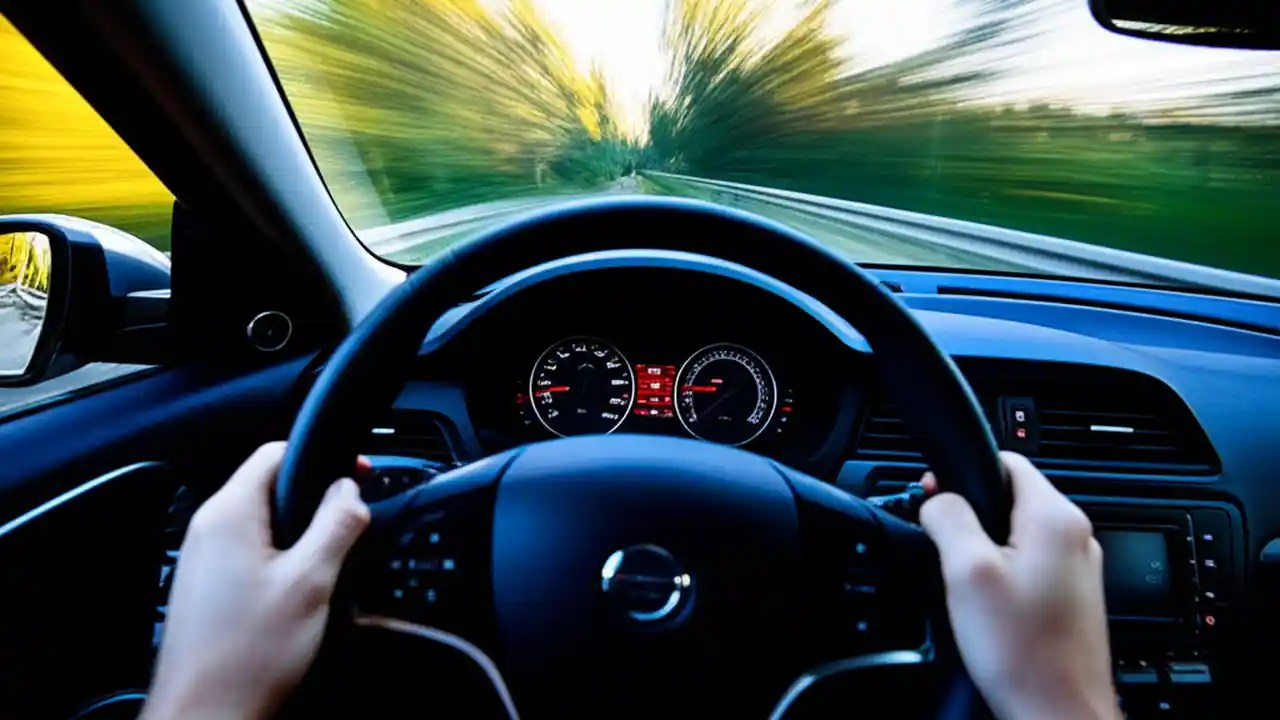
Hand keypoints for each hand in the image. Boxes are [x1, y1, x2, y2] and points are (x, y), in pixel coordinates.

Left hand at [142, 443, 370, 719]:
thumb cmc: (248, 655)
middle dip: (313, 500)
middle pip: (269, 485)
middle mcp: (208, 529)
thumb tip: (350, 491)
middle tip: (347, 530)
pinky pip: (248, 551)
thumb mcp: (310, 582)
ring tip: (324, 567)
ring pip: (261, 521)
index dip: (323, 457)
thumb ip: (336, 526)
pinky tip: (296, 592)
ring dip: (298, 533)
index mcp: (229, 515)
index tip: (356, 474)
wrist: (203, 714)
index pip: (275, 453)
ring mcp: (201, 558)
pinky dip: (278, 559)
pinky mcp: (205, 585)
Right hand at [919, 452, 1119, 719]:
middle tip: (944, 547)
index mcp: (1056, 518)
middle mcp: (1076, 536)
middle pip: (1011, 496)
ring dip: (985, 547)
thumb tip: (937, 497)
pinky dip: (1003, 573)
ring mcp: (1078, 568)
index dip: (963, 470)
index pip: (1007, 460)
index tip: (936, 494)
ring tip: (965, 582)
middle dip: (971, 514)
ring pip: (1017, 532)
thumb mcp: (965, 571)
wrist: (1058, 713)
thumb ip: (948, 517)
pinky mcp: (1072, 595)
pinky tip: (988, 604)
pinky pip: (1029, 564)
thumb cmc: (1023, 653)